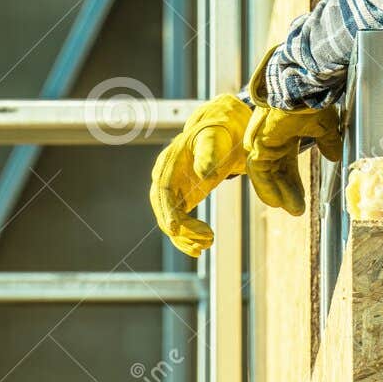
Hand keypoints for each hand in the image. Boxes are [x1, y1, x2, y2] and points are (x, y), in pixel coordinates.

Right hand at [148, 95, 250, 257]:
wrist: (220, 132)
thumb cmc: (217, 134)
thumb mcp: (215, 140)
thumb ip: (208, 153)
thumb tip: (203, 174)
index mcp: (168, 163)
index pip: (162, 191)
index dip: (166, 211)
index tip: (175, 229)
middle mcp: (164, 178)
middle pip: (163, 211)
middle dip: (182, 230)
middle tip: (207, 239)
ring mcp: (171, 190)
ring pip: (170, 222)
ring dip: (186, 237)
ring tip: (208, 244)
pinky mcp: (180, 199)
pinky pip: (178, 223)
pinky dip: (187, 237)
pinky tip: (199, 249)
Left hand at [244, 105, 342, 216]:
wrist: (301, 86)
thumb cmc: (311, 99)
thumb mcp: (324, 125)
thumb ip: (328, 141)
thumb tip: (335, 156)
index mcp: (284, 132)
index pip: (286, 163)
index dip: (293, 181)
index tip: (302, 198)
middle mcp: (271, 138)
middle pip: (277, 171)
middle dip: (288, 190)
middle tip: (298, 209)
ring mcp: (261, 140)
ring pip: (266, 173)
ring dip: (278, 193)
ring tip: (293, 210)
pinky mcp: (257, 143)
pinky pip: (258, 171)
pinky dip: (266, 187)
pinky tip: (277, 202)